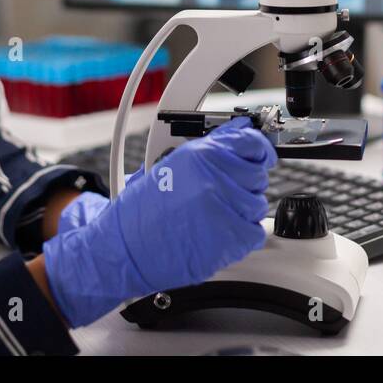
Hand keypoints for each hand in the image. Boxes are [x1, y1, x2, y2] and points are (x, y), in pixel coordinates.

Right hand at [41, 118, 275, 327]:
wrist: (124, 249)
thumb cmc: (138, 212)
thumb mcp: (169, 164)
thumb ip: (209, 148)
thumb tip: (238, 132)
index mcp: (201, 155)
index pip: (252, 142)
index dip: (258, 149)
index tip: (259, 154)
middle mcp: (215, 178)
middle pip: (257, 175)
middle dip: (244, 183)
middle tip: (222, 193)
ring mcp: (224, 208)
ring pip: (256, 204)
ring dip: (241, 210)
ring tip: (213, 215)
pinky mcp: (229, 239)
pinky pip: (254, 233)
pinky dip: (242, 235)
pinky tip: (220, 232)